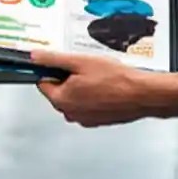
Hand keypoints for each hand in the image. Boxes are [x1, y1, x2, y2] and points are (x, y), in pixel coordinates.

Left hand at [31, 50, 160, 127]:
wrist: (141, 94)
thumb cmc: (114, 79)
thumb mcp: (80, 62)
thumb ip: (54, 59)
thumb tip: (35, 57)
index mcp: (61, 100)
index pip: (43, 83)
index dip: (51, 70)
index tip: (61, 62)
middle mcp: (70, 113)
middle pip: (58, 91)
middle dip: (67, 78)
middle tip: (84, 67)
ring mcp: (84, 119)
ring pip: (74, 98)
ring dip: (80, 87)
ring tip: (97, 76)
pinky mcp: (98, 121)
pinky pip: (87, 105)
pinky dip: (92, 96)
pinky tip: (105, 86)